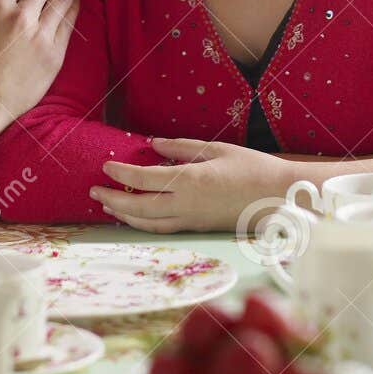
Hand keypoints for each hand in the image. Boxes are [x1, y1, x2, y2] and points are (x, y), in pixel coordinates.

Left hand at [89, 137, 287, 231]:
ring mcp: (192, 221)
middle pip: (139, 208)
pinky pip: (163, 229)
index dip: (121, 174)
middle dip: (113, 199)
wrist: (278, 198)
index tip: (106, 166)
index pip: (144, 180)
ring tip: (107, 206)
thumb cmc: (251, 168)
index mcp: (189, 181)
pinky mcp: (198, 228)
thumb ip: (181, 148)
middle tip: (94, 190)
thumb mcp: (216, 149)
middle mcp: (186, 205)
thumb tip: (152, 145)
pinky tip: (135, 216)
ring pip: (148, 224)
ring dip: (124, 216)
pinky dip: (143, 223)